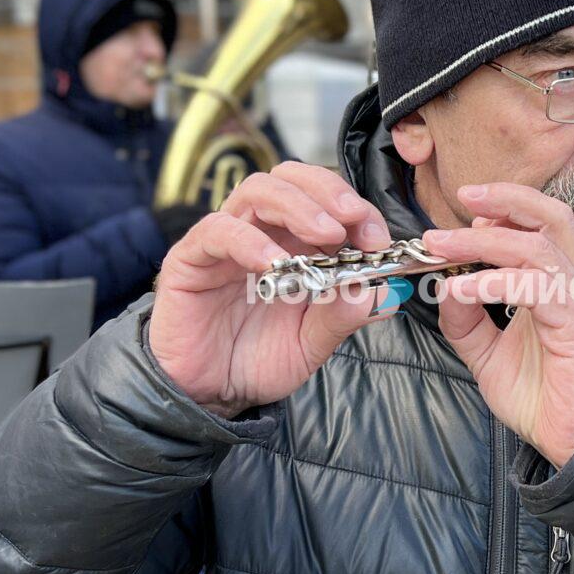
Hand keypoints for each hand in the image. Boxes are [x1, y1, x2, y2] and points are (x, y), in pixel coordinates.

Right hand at [147, 163, 393, 416]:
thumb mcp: (311, 343)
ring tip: (325, 235)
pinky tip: (273, 263)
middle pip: (291, 178)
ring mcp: (225, 241)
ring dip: (297, 206)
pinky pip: (217, 230)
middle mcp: (261, 232)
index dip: (356, 209)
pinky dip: (249, 240)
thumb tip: (382, 292)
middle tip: (353, 220)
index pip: (325, 200)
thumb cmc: (257, 361)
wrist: (207, 394)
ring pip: (257, 190)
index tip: (377, 238)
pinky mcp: (191, 258)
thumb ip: (343, 316)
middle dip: (329, 191)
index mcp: (295, 243)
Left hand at [424, 183, 573, 468]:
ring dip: (486, 241)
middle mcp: (571, 284)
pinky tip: (465, 288)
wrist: (570, 440)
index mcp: (555, 282)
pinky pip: (537, 289)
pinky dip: (495, 282)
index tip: (463, 208)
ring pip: (538, 248)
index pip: (540, 224)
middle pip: (551, 216)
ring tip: (445, 246)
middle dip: (506, 200)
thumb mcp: (485, 353)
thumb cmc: (539, 395)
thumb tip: (444, 284)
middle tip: (462, 200)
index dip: (504, 207)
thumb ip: (463, 319)